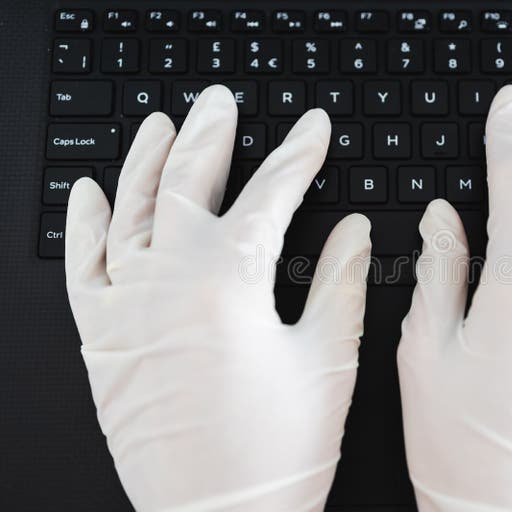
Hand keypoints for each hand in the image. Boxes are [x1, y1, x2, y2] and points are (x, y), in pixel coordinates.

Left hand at [65, 85, 370, 510]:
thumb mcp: (327, 357)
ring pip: (129, 209)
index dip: (298, 153)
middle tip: (223, 103)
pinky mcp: (100, 339)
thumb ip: (341, 280)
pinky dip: (83, 223)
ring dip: (147, 159)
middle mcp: (166, 281)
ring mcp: (125, 307)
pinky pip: (81, 265)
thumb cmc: (276, 451)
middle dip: (212, 134)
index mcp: (228, 281)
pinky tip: (89, 191)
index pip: (270, 193)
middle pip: (188, 182)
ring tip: (164, 124)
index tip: (312, 128)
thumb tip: (355, 228)